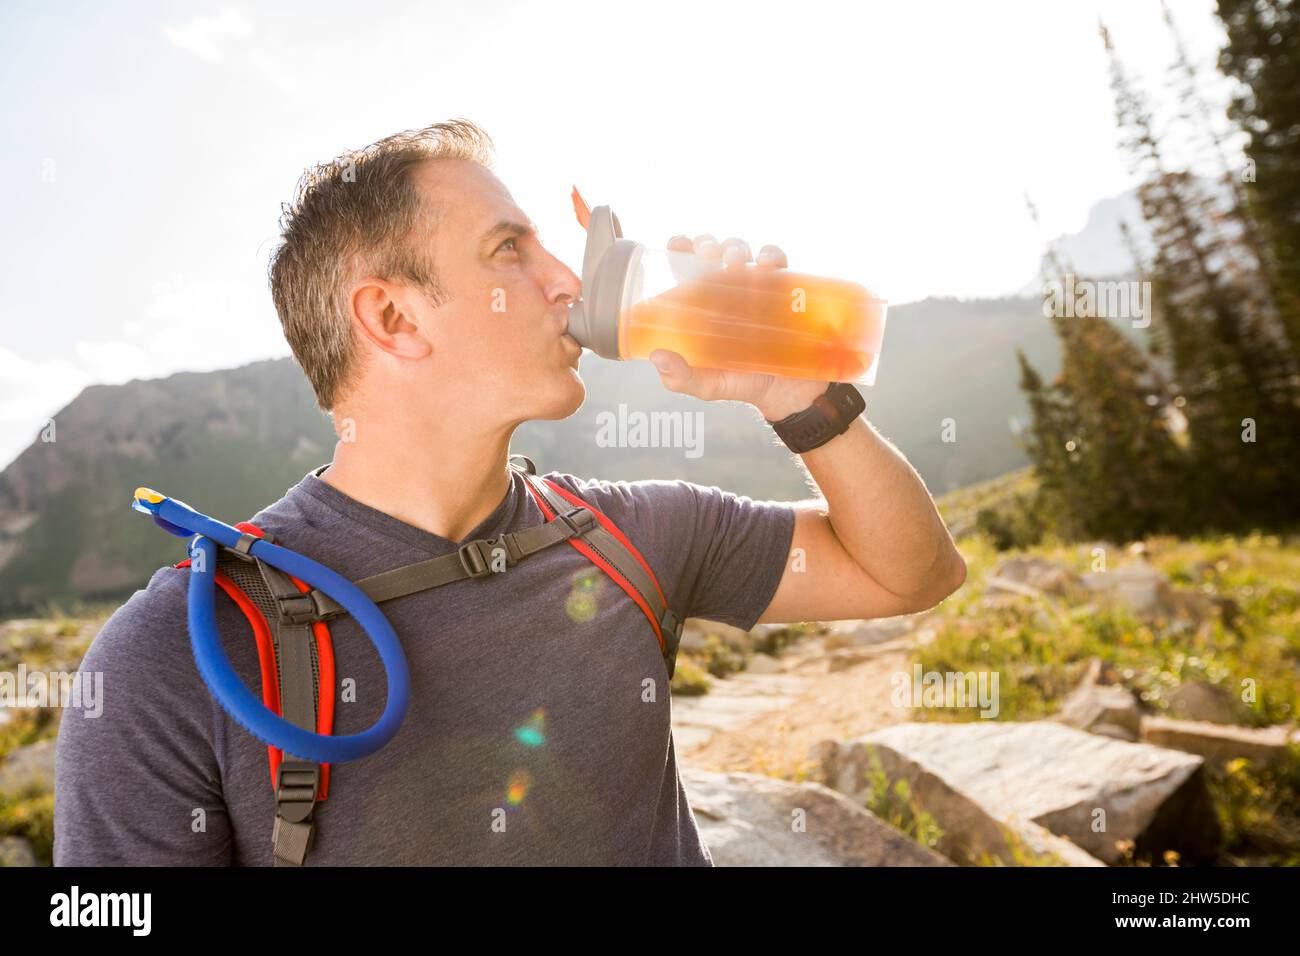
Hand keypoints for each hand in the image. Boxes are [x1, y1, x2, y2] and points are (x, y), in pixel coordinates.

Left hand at [650, 233, 828, 419]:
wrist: (792, 395)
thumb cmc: (746, 384)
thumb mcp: (710, 386)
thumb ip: (683, 377)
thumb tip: (657, 356)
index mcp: (704, 306)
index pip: (688, 267)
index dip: (681, 249)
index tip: (677, 244)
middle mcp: (728, 291)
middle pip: (715, 253)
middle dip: (709, 244)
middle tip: (708, 254)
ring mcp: (757, 288)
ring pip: (744, 252)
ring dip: (737, 247)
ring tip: (736, 262)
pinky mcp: (786, 290)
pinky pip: (779, 263)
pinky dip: (772, 256)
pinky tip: (767, 263)